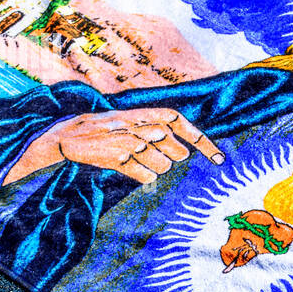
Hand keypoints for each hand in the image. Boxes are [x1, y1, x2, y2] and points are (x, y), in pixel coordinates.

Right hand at [3, 107, 223, 185]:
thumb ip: (161, 131)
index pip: (184, 126)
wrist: (72, 134)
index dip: (205, 143)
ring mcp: (133, 141)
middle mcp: (145, 125)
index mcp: (150, 114)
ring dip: (150, 168)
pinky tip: (125, 167)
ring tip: (131, 158)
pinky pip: (146, 178)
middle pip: (177, 155)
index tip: (220, 161)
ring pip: (162, 168)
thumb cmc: (111, 130)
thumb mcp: (136, 122)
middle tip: (144, 153)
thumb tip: (186, 151)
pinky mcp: (120, 157)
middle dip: (167, 159)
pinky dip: (139, 177)